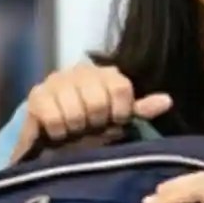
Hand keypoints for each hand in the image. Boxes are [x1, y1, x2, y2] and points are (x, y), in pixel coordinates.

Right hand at [13, 63, 172, 161]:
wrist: (55, 132)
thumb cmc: (93, 124)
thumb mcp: (119, 118)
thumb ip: (141, 109)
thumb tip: (167, 101)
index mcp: (107, 74)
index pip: (121, 88)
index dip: (119, 112)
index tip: (114, 121)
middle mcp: (82, 70)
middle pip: (97, 102)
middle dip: (95, 123)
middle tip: (90, 126)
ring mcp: (57, 80)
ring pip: (75, 113)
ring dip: (76, 129)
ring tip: (74, 129)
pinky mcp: (36, 95)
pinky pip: (53, 119)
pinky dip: (58, 131)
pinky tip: (59, 131)